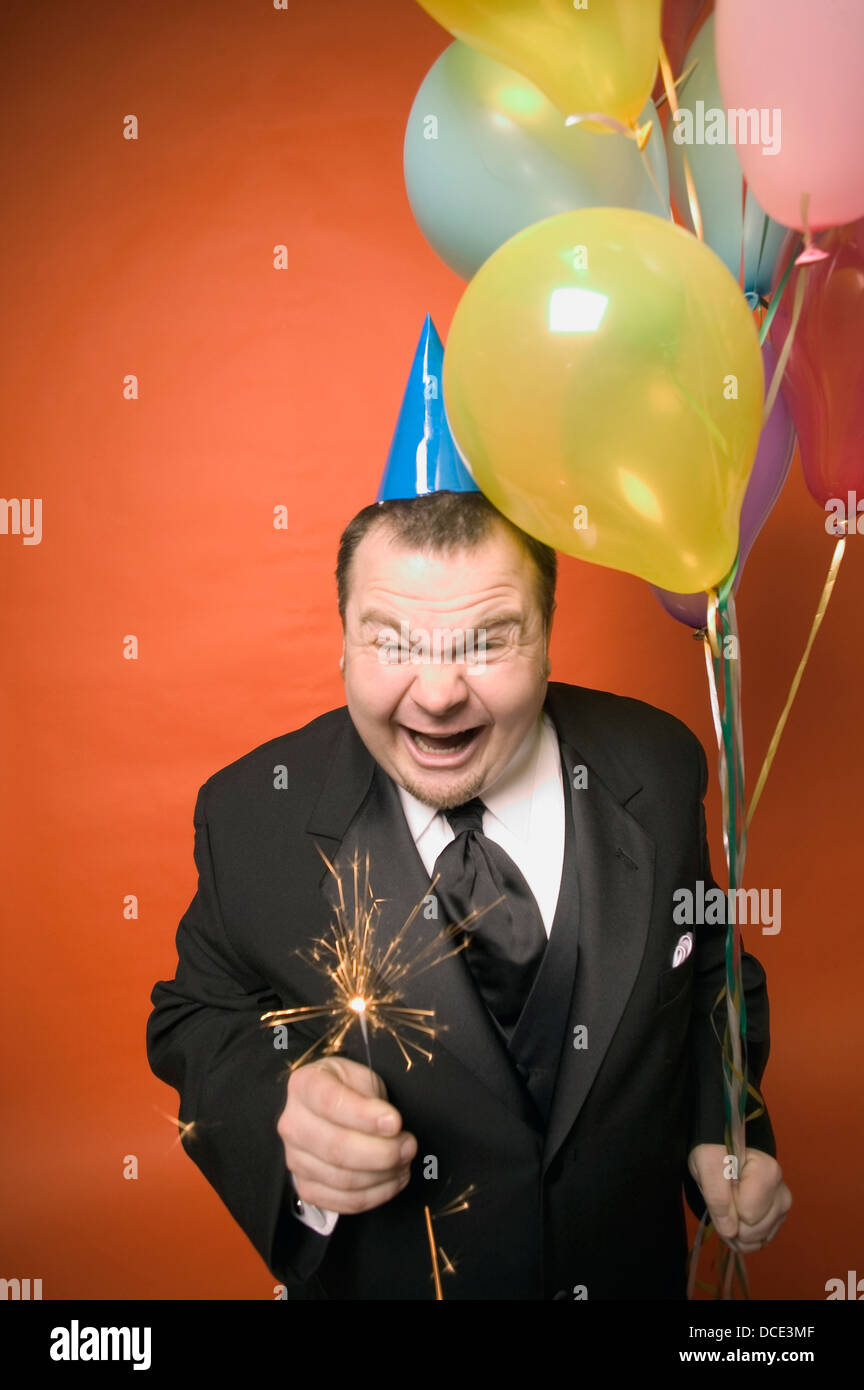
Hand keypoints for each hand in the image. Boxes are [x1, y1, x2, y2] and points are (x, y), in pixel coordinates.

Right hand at [278, 1057, 416, 1214]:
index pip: (330, 1103)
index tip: (395, 1122)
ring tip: (404, 1161)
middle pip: (337, 1148)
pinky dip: (376, 1195)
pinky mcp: (306, 1188)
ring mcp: (295, 1159)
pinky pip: (344, 1202)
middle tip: (409, 1145)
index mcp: (304, 1086)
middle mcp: (292, 1124)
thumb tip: (389, 1125)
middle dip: (383, 1151)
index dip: (365, 1116)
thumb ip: (372, 1097)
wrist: (331, 1109)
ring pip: (344, 1179)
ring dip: (384, 1175)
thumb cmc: (350, 1090)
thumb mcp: (362, 1077)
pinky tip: (393, 1179)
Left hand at [688, 1143, 791, 1253]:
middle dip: (732, 1224)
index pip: (748, 1213)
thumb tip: (730, 1230)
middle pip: (754, 1230)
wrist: (722, 1154)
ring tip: (726, 1210)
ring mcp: (781, 1206)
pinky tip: (735, 1219)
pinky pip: (759, 1242)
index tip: (722, 1188)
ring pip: (758, 1240)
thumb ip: (717, 1196)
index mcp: (768, 1171)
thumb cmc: (715, 1155)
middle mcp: (781, 1191)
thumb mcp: (707, 1166)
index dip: (729, 1207)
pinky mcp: (777, 1219)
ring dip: (736, 1233)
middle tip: (720, 1203)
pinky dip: (743, 1238)